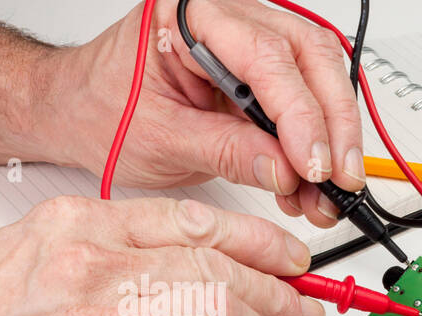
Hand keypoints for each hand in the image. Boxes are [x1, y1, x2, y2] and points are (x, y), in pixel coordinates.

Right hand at [0, 196, 325, 315]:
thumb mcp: (36, 262)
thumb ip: (112, 253)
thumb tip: (195, 262)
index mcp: (78, 228)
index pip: (197, 220)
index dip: (260, 241)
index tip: (291, 260)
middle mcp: (93, 268)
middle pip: (222, 266)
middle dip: (280, 293)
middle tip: (301, 313)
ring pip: (223, 312)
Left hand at [48, 0, 363, 226]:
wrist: (82, 111)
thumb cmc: (102, 109)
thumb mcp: (161, 139)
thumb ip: (227, 151)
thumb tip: (285, 171)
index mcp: (187, 14)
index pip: (265, 59)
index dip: (301, 118)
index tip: (315, 167)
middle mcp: (226, 16)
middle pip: (310, 59)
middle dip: (334, 127)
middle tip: (339, 180)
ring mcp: (250, 40)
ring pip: (322, 76)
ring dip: (334, 138)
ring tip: (327, 191)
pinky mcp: (264, 71)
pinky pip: (311, 99)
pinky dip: (319, 144)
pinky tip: (312, 181)